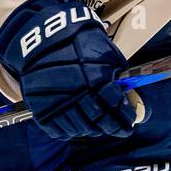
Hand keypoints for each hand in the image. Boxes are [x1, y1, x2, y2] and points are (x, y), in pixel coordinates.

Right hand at [0, 0, 141, 138]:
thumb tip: (126, 95)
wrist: (41, 38)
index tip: (129, 122)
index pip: (116, 107)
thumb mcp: (104, 51)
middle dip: (113, 128)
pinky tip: (77, 127)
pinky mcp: (41, 109)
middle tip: (119, 130)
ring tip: (98, 128)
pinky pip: (59, 131)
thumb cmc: (77, 41)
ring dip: (93, 131)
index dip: (126, 117)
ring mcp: (58, 104)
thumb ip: (117, 74)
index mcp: (97, 79)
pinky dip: (70, 131)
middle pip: (100, 122)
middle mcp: (78, 94)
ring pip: (80, 129)